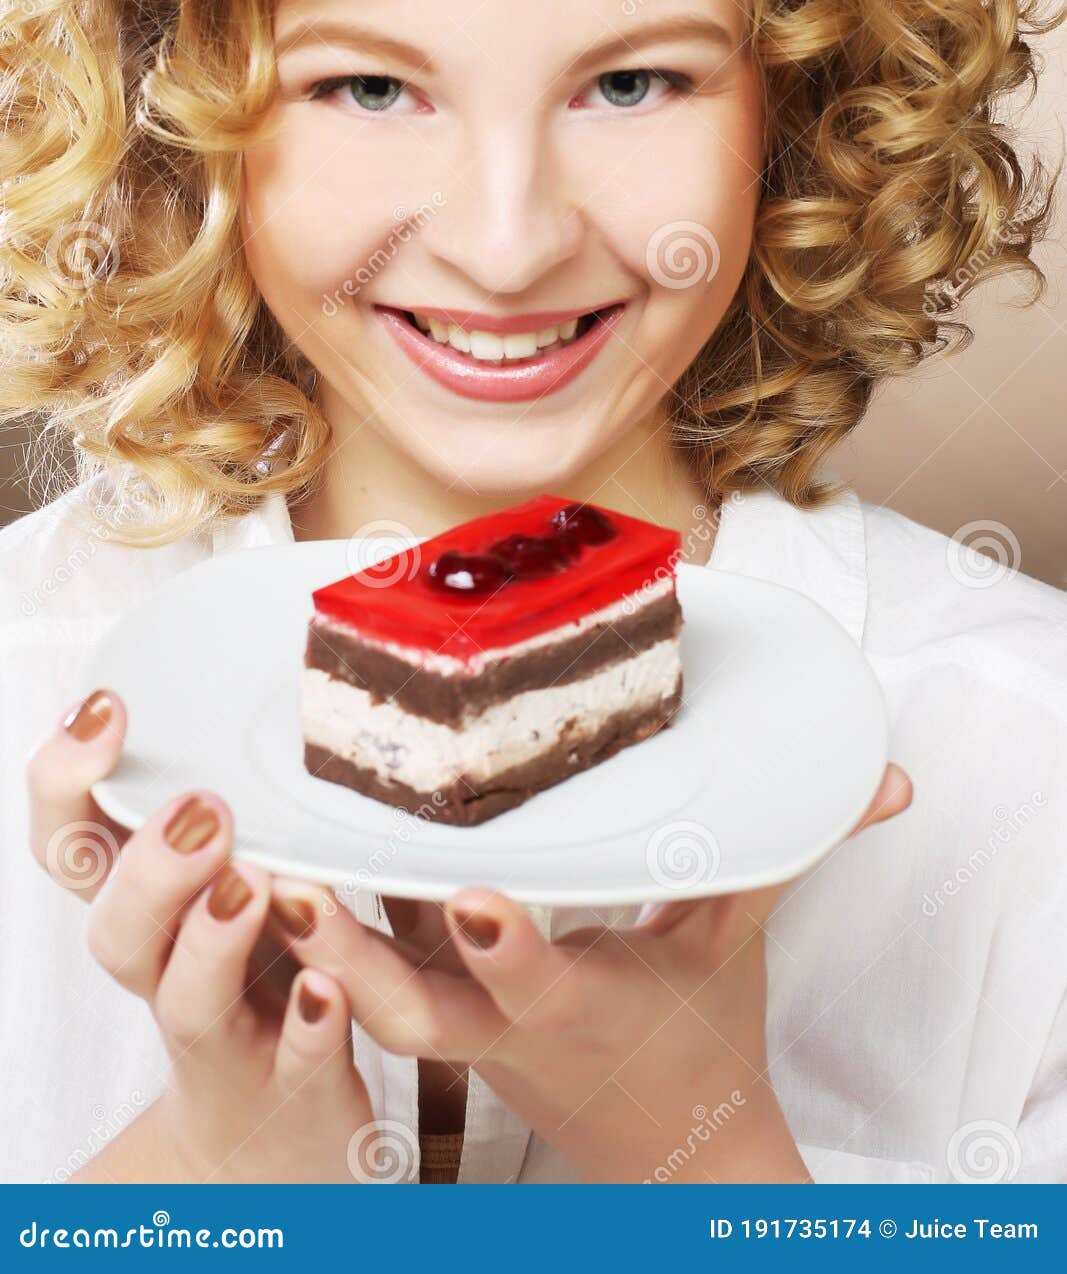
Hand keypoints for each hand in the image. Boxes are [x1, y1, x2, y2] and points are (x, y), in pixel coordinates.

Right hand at [26, 689, 372, 1182]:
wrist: (278, 1138)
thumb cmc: (255, 973)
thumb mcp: (226, 876)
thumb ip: (229, 795)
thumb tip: (267, 657)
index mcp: (146, 908)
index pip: (71, 845)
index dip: (68, 782)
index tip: (106, 710)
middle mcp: (166, 972)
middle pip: (116, 931)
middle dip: (149, 867)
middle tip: (202, 808)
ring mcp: (225, 1036)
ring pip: (187, 1000)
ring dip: (212, 940)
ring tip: (251, 883)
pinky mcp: (292, 1089)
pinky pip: (296, 1063)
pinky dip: (309, 1027)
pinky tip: (329, 988)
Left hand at [266, 762, 911, 1182]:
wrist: (663, 1143)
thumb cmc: (700, 1030)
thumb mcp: (739, 942)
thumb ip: (791, 856)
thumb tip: (881, 786)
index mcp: (591, 1005)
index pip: (543, 981)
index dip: (508, 946)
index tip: (471, 896)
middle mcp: (513, 1025)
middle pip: (418, 1008)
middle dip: (352, 957)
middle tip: (286, 884)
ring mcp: (466, 1032)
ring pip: (373, 1001)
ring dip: (313, 947)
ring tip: (254, 872)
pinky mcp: (439, 1017)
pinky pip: (370, 978)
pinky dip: (321, 938)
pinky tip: (273, 871)